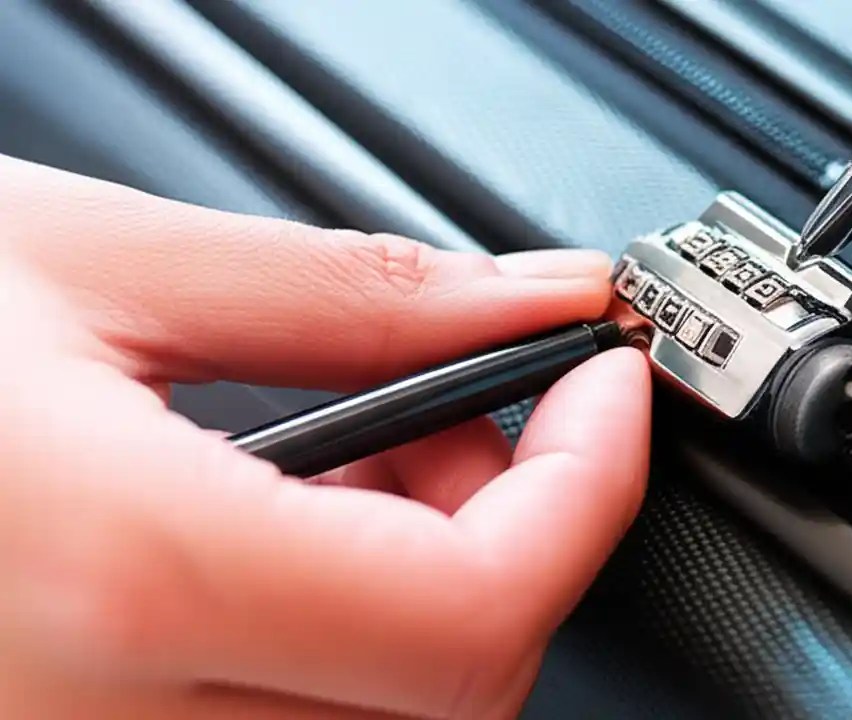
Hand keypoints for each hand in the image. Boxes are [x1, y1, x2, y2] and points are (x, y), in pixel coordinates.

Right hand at [0, 156, 650, 718]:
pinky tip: (301, 529)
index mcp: (122, 581)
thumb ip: (348, 297)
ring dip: (440, 587)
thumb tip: (525, 302)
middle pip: (456, 691)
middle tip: (476, 412)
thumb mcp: (92, 266)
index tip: (602, 390)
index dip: (586, 492)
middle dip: (520, 536)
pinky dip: (351, 635)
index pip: (474, 612)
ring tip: (373, 457)